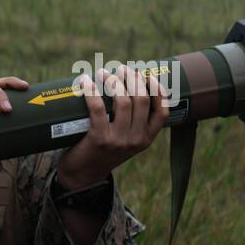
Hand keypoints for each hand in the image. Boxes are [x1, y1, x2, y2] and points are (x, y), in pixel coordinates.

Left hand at [58, 65, 170, 188]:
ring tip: (104, 73)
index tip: (147, 74)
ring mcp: (119, 140)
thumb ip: (132, 122)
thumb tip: (130, 86)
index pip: (163, 112)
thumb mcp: (124, 140)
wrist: (81, 175)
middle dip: (132, 79)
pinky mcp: (99, 139)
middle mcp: (136, 140)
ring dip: (113, 82)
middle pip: (141, 100)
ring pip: (123, 101)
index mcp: (146, 138)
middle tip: (121, 69)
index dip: (158, 90)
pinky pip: (98, 108)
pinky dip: (92, 91)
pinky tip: (86, 81)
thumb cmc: (101, 151)